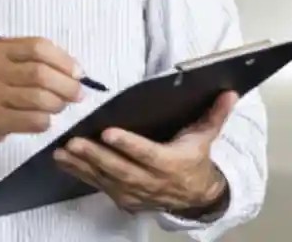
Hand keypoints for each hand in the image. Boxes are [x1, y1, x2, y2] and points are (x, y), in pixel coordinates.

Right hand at [0, 36, 84, 151]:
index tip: (79, 73)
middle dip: (66, 85)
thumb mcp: (7, 65)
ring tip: (60, 107)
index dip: (64, 60)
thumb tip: (76, 73)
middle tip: (77, 95)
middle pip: (40, 74)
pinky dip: (45, 121)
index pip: (38, 47)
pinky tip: (45, 121)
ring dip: (57, 104)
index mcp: (0, 49)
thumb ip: (37, 63)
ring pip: (37, 98)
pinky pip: (30, 120)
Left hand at [54, 90, 238, 216]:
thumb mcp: (206, 137)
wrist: (194, 197)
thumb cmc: (195, 160)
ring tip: (61, 151)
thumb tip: (230, 93)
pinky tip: (63, 161)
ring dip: (82, 165)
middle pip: (120, 169)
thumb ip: (215, 115)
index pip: (147, 154)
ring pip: (105, 179)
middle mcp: (151, 182)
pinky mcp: (122, 198)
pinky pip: (98, 186)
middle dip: (95, 156)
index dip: (128, 145)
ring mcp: (134, 193)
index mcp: (171, 164)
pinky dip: (79, 174)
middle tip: (74, 141)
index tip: (108, 132)